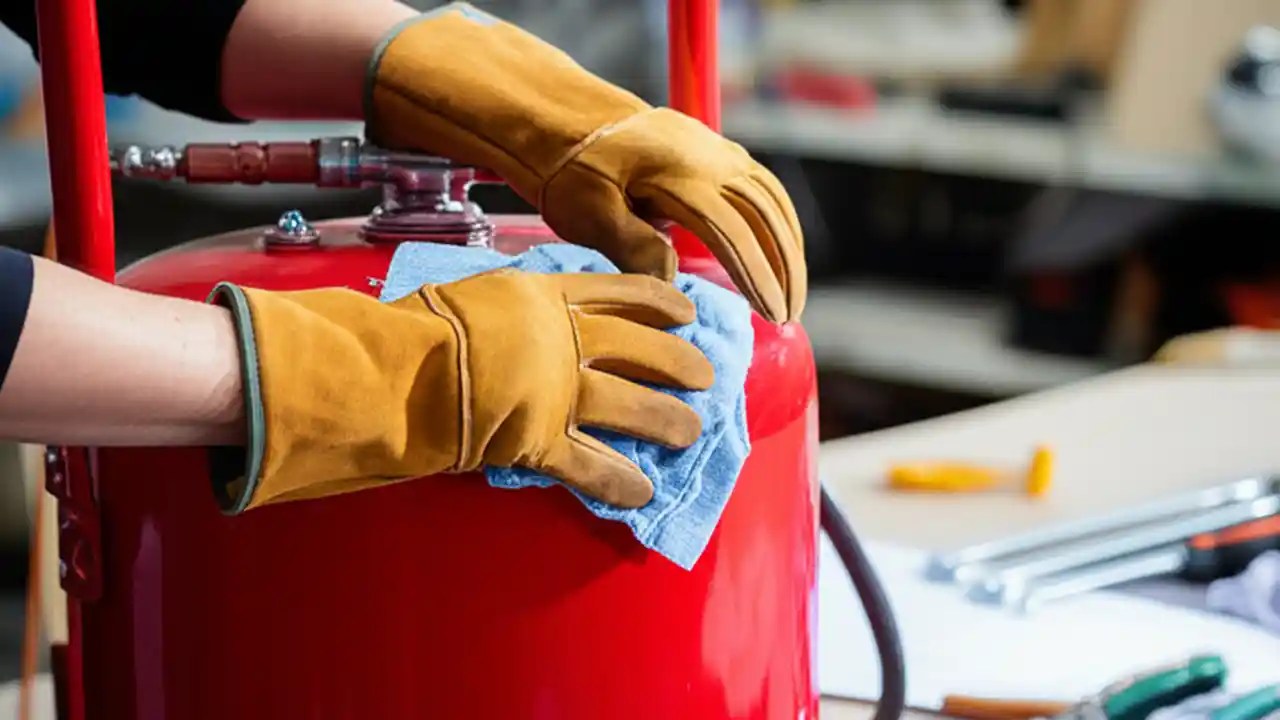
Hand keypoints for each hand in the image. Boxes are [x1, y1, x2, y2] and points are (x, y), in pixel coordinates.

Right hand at [209, 271, 712, 512]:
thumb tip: (524, 304)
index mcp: (547, 296)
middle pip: (642, 349)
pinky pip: (593, 467)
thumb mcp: (474, 290)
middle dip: (680, 363)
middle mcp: (564, 340)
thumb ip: (513, 302)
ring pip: (633, 406)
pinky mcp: (542, 441)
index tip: (688, 311)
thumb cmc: (416, 324)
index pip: (621, 293)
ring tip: (693, 432)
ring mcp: (557, 391)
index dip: (661, 303)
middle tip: (707, 376)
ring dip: (668, 422)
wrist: (391, 369)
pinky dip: (621, 484)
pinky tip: (644, 494)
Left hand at [365, 2, 806, 322]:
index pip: (733, 232)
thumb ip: (633, 248)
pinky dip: (780, 218)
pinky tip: (783, 246)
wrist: (561, 117)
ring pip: (771, 198)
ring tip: (794, 290)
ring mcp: (715, 149)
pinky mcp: (715, 149)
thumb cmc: (569, 170)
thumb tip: (673, 284)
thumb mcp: (589, 213)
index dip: (758, 275)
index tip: (772, 314)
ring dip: (789, 244)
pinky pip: (762, 184)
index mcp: (680, 175)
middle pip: (766, 215)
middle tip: (790, 314)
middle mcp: (709, 158)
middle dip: (785, 267)